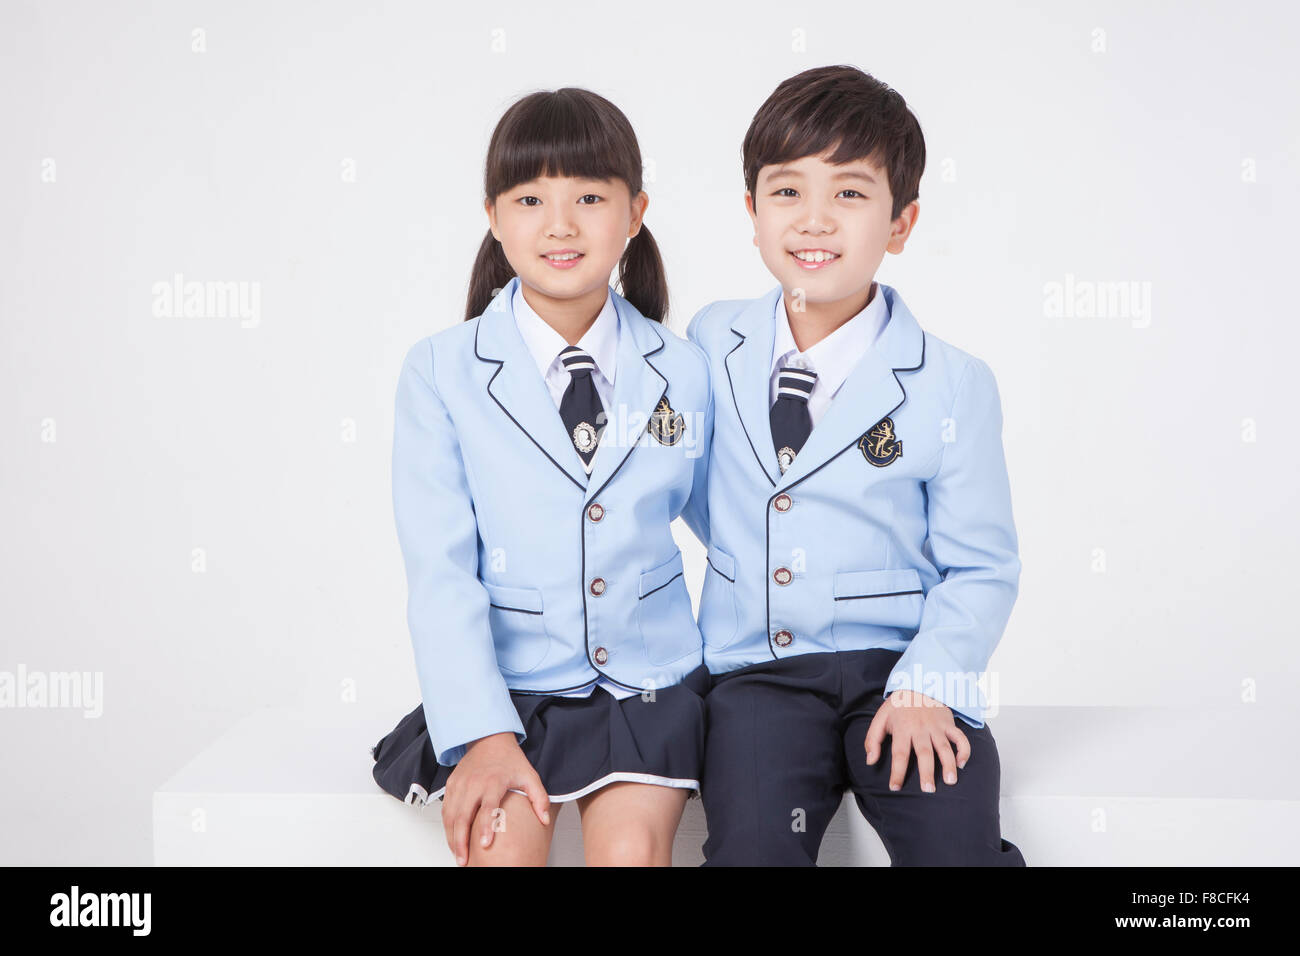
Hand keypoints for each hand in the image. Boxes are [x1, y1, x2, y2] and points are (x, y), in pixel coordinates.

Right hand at [441, 732, 550, 864]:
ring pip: (450, 816)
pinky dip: (447, 827)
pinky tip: (453, 840)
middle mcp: (473, 783)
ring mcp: (460, 784)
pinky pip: (445, 810)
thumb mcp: (529, 775)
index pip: (488, 807)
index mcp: (493, 781)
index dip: (485, 827)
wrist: (488, 738)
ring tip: (458, 856)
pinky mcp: (451, 785)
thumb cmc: (509, 760)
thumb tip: (544, 820)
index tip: (484, 845)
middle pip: (462, 816)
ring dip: (452, 838)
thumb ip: (539, 798)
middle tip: (464, 861)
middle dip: (461, 841)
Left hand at [863, 689, 969, 793]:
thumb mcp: (880, 718)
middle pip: (924, 752)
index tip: (895, 787)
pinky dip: (964, 750)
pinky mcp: (948, 724)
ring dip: (948, 764)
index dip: (897, 772)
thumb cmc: (898, 706)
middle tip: (928, 790)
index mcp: (902, 728)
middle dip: (927, 772)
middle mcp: (920, 728)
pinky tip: (961, 764)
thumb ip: (872, 740)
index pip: (899, 754)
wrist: (917, 684)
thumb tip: (870, 761)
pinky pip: (960, 738)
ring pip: (945, 747)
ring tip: (950, 781)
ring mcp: (936, 726)